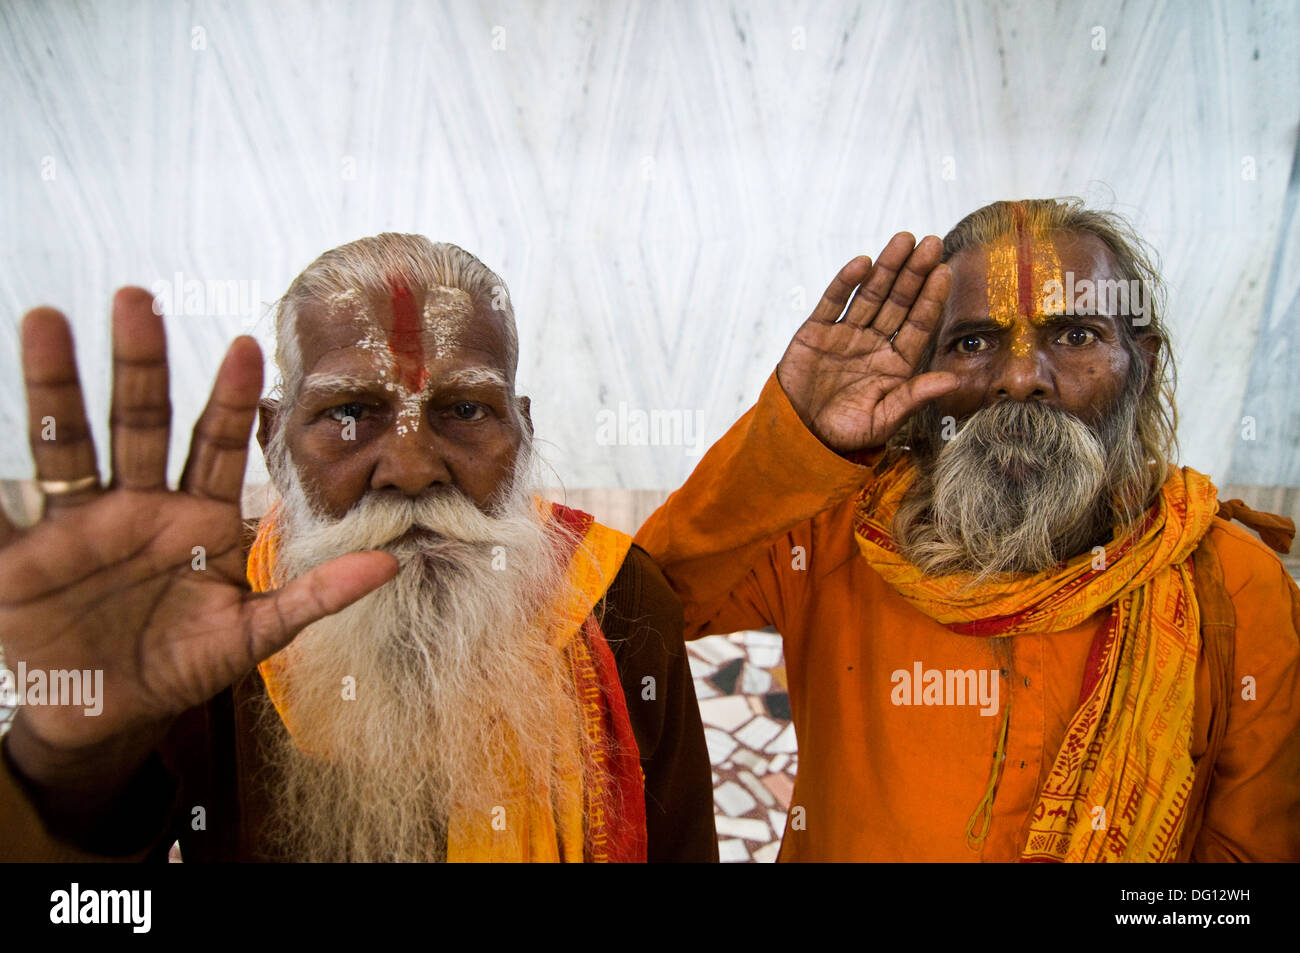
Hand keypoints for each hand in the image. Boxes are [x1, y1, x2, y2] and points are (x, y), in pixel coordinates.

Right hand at [0, 288, 396, 783]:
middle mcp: (139, 504)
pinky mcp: (23, 553)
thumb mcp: (253, 636)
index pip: (218, 445)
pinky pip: (1, 509)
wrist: (113, 714)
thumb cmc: (185, 665)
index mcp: (198, 517)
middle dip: (141, 363)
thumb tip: (390, 564)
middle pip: (140, 421)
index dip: (230, 400)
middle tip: (137, 298)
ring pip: (71, 442)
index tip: (246, 346)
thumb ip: (316, 597)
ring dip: (58, 384)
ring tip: (49, 319)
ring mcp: (80, 522)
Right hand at [776, 233, 958, 453]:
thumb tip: (953, 380)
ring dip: (887, 267)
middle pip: (899, 301)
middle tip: (932, 243)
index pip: (919, 325)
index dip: (932, 298)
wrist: (800, 438)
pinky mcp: (817, 332)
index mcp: (896, 363)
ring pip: (870, 294)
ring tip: (904, 240)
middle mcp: (874, 343)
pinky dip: (846, 282)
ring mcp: (846, 334)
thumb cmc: (846, 434)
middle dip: (915, 272)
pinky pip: (833, 302)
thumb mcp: (885, 418)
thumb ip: (915, 395)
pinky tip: (863, 263)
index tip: (945, 271)